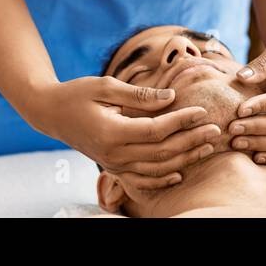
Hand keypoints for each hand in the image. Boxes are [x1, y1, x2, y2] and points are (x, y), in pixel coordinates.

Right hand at [33, 76, 222, 191]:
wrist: (51, 113)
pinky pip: (140, 180)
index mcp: (111, 131)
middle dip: (191, 141)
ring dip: (184, 159)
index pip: (155, 130)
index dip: (181, 121)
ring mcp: (112, 164)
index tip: (201, 111)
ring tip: (207, 148)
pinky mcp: (112, 168)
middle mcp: (113, 154)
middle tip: (215, 130)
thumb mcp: (105, 85)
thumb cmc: (77, 93)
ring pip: (155, 169)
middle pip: (161, 152)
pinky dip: (161, 179)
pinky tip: (180, 172)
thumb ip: (138, 95)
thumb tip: (170, 97)